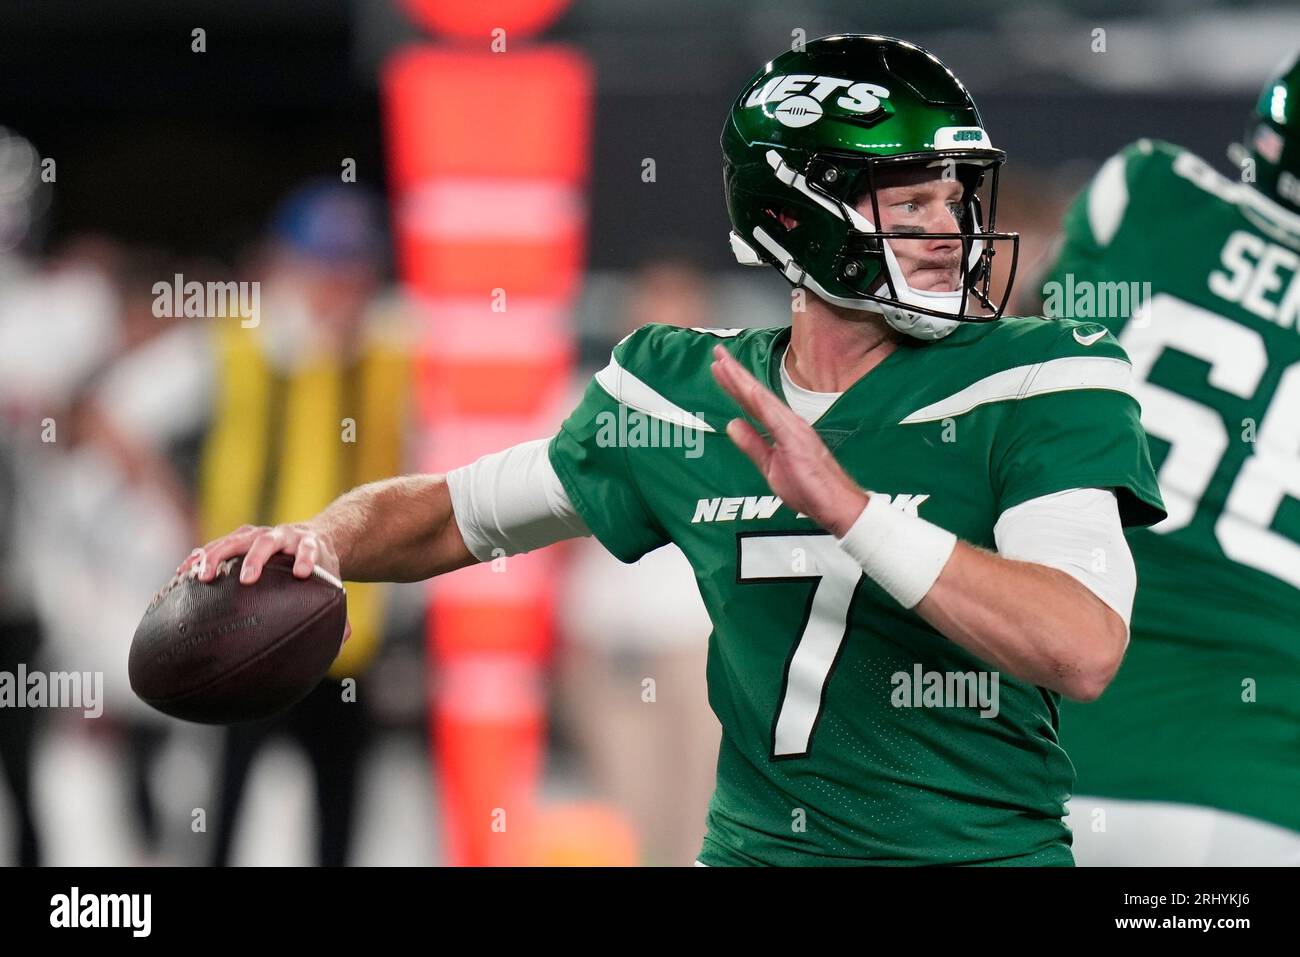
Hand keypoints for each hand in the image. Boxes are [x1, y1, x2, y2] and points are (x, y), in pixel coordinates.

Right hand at [176, 523, 350, 642]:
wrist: (313, 537)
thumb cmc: (321, 569)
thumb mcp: (332, 584)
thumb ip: (339, 613)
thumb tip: (343, 642)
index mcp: (309, 545)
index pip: (310, 549)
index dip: (307, 558)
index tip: (303, 573)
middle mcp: (283, 536)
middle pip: (268, 541)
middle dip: (257, 558)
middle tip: (246, 579)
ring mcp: (258, 534)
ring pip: (236, 539)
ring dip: (218, 555)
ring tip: (200, 576)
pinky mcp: (239, 539)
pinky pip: (216, 545)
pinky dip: (200, 557)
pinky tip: (182, 574)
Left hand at [710, 345, 868, 536]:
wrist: (836, 505)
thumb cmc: (809, 489)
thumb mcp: (770, 466)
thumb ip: (752, 445)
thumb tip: (733, 425)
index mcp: (782, 428)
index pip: (752, 402)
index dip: (734, 384)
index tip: (719, 367)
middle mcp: (788, 422)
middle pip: (755, 394)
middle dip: (734, 373)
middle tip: (717, 352)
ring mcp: (793, 428)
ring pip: (762, 399)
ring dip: (742, 380)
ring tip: (724, 363)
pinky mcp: (797, 440)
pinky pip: (774, 417)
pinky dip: (760, 401)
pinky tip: (746, 388)